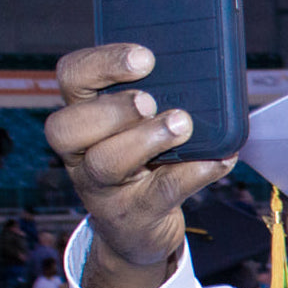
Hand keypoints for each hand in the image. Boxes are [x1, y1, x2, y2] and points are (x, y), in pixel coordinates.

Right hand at [44, 44, 234, 287]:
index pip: (70, 78)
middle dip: (112, 108)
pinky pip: (161, 192)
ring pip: (104, 162)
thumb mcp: (140, 126)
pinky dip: (194, 173)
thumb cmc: (143, 163)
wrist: (138, 230)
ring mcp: (102, 188)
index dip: (100, 63)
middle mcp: (80, 152)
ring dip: (146, 139)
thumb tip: (208, 76)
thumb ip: (160, 99)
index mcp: (82, 116)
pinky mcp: (134, 215)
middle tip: (150, 100)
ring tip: (182, 124)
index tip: (145, 57)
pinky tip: (220, 159)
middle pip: (67, 126)